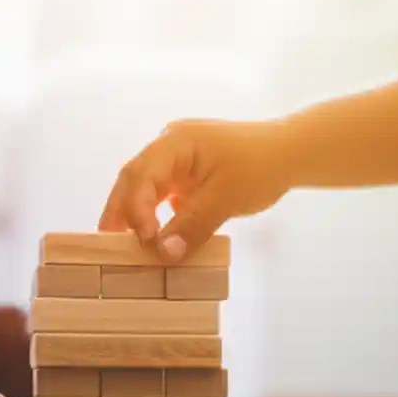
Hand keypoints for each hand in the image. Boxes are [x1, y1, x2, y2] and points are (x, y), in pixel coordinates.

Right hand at [99, 120, 290, 260]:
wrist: (290, 153)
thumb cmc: (261, 167)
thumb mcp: (226, 199)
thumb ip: (192, 226)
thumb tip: (163, 254)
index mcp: (175, 142)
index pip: (141, 174)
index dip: (135, 209)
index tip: (144, 239)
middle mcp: (168, 146)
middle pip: (133, 179)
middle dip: (120, 212)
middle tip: (107, 246)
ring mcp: (175, 159)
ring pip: (143, 188)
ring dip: (133, 215)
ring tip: (122, 245)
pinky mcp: (185, 174)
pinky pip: (160, 194)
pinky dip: (152, 216)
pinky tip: (150, 238)